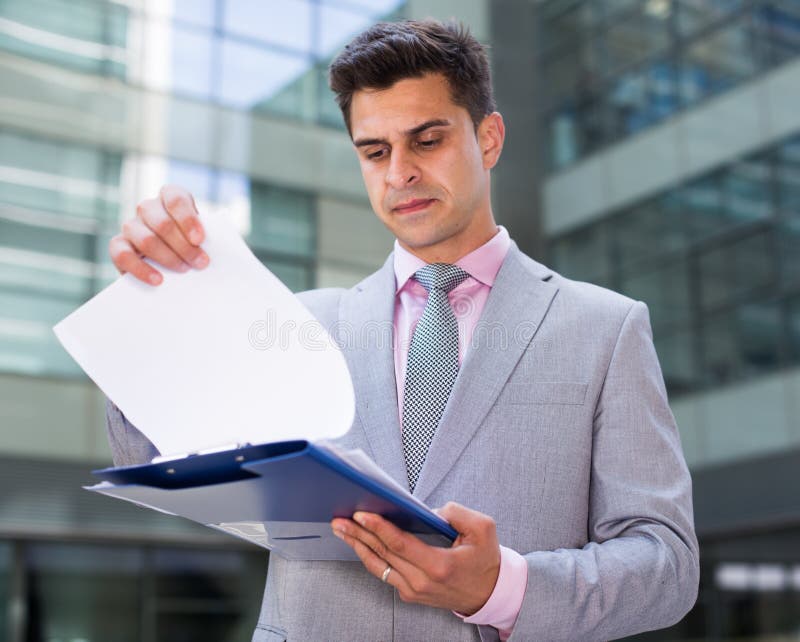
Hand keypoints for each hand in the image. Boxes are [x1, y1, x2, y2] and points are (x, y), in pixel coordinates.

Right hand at [109, 184, 208, 284]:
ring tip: (184, 270)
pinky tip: (158, 280)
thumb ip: (203, 237)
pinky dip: (142, 270)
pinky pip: (124, 256)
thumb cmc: (191, 243)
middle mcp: (147, 208)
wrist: (171, 260)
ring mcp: (131, 226)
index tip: (200, 240)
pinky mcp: (118, 245)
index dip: (188, 219)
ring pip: (146, 240)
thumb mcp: (200, 235)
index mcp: (169, 197)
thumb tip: (206, 252)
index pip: (175, 200)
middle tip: (200, 262)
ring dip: (168, 258)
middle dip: (184, 246)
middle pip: (163, 223)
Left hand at [331, 502, 499, 614]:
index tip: (361, 515)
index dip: (378, 528)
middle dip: (359, 533)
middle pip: (383, 553)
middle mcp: (422, 582)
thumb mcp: (482, 529)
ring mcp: (413, 590)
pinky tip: (358, 543)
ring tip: (341, 529)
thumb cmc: (485, 560)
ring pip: (378, 565)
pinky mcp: (409, 593)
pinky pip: (384, 572)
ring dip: (357, 545)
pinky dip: (369, 556)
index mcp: (439, 566)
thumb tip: (428, 511)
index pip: (400, 544)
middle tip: (340, 518)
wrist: (489, 593)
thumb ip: (456, 513)